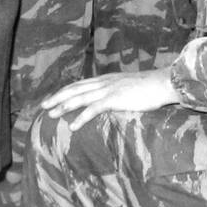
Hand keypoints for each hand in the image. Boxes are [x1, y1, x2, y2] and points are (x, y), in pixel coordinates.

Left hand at [41, 69, 180, 130]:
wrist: (163, 83)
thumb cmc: (150, 88)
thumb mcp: (129, 87)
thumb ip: (118, 92)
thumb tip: (112, 100)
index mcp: (106, 79)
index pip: (80, 84)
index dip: (65, 91)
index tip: (54, 98)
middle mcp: (103, 82)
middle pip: (74, 89)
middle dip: (57, 97)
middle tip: (43, 107)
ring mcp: (108, 90)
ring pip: (79, 98)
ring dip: (64, 106)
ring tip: (51, 115)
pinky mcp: (114, 99)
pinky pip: (93, 109)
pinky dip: (81, 117)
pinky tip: (73, 126)